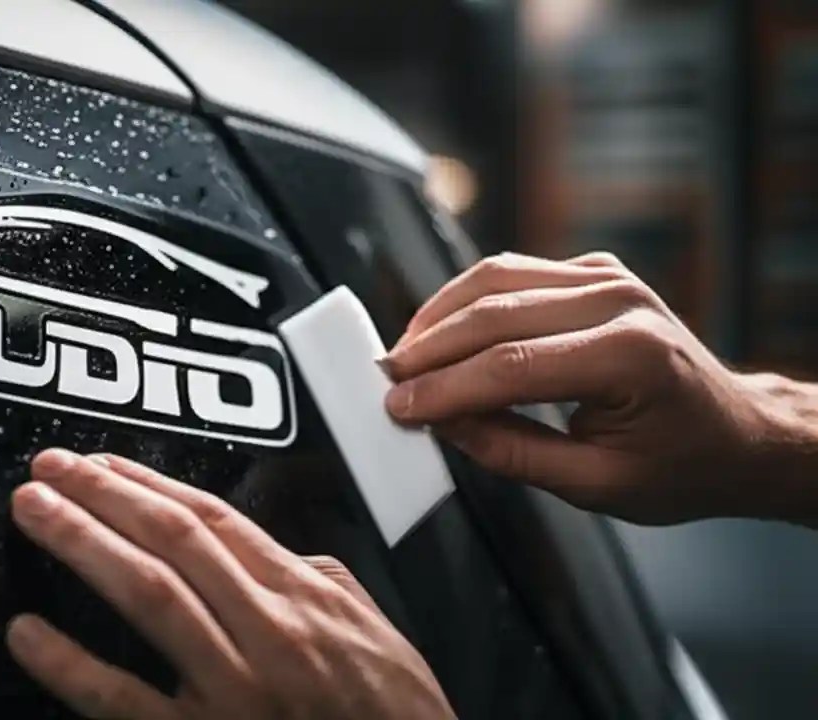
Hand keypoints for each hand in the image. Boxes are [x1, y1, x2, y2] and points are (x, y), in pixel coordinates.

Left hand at [5, 449, 455, 719]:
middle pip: (171, 538)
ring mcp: (237, 687)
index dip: (146, 483)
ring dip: (82, 543)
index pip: (212, 518)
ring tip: (34, 512)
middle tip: (47, 467)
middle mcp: (270, 630)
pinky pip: (125, 698)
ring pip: (149, 593)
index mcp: (305, 595)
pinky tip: (28, 635)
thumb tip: (278, 551)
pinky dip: (70, 664)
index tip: (99, 463)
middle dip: (102, 494)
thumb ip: (321, 585)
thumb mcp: (375, 633)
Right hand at [382, 251, 817, 524]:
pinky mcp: (596, 270)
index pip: (510, 367)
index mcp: (630, 356)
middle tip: (384, 380)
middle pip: (494, 313)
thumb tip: (441, 423)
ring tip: (404, 356)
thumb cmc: (679, 465)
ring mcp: (608, 277)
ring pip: (495, 278)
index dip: (443, 389)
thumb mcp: (595, 484)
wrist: (740, 432)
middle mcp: (620, 302)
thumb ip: (511, 451)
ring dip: (439, 315)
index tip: (396, 408)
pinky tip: (442, 332)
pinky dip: (468, 300)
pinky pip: (513, 272)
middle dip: (428, 348)